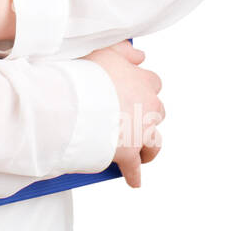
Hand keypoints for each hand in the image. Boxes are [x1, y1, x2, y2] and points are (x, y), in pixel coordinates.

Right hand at [82, 41, 164, 187]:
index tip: (133, 91)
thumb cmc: (82, 74)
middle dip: (147, 115)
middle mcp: (147, 105)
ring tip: (142, 151)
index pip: (152, 82)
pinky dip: (134, 175)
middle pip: (157, 111)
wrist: (73, 102)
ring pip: (155, 141)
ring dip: (148, 146)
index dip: (141, 88)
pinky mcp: (128, 154)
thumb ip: (124, 50)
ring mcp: (140, 131)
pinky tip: (134, 181)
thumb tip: (141, 55)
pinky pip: (134, 168)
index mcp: (141, 80)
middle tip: (134, 119)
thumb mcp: (103, 50)